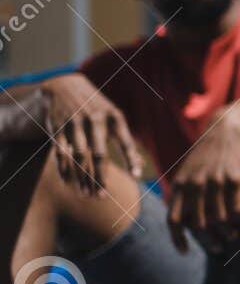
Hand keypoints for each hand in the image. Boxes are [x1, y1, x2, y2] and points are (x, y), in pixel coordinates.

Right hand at [39, 73, 140, 194]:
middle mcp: (94, 120)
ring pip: (79, 157)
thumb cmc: (97, 108)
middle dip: (100, 177)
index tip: (136, 176)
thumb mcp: (113, 117)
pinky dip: (64, 169)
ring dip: (82, 178)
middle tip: (102, 197)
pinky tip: (68, 183)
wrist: (64, 86)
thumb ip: (125, 139)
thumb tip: (138, 164)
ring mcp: (74, 124)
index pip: (126, 141)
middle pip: (99, 154)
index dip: (131, 159)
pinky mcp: (57, 128)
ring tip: (86, 194)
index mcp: (114, 116)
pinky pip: (60, 152)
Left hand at [167, 108, 239, 250]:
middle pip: (198, 224)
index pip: (174, 219)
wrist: (230, 126)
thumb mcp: (191, 168)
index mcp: (181, 184)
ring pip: (219, 219)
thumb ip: (186, 189)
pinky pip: (235, 209)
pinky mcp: (234, 180)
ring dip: (226, 233)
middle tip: (216, 248)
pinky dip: (239, 220)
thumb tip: (186, 216)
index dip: (178, 239)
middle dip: (207, 241)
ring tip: (233, 237)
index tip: (185, 251)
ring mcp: (214, 183)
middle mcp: (195, 185)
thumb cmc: (211, 149)